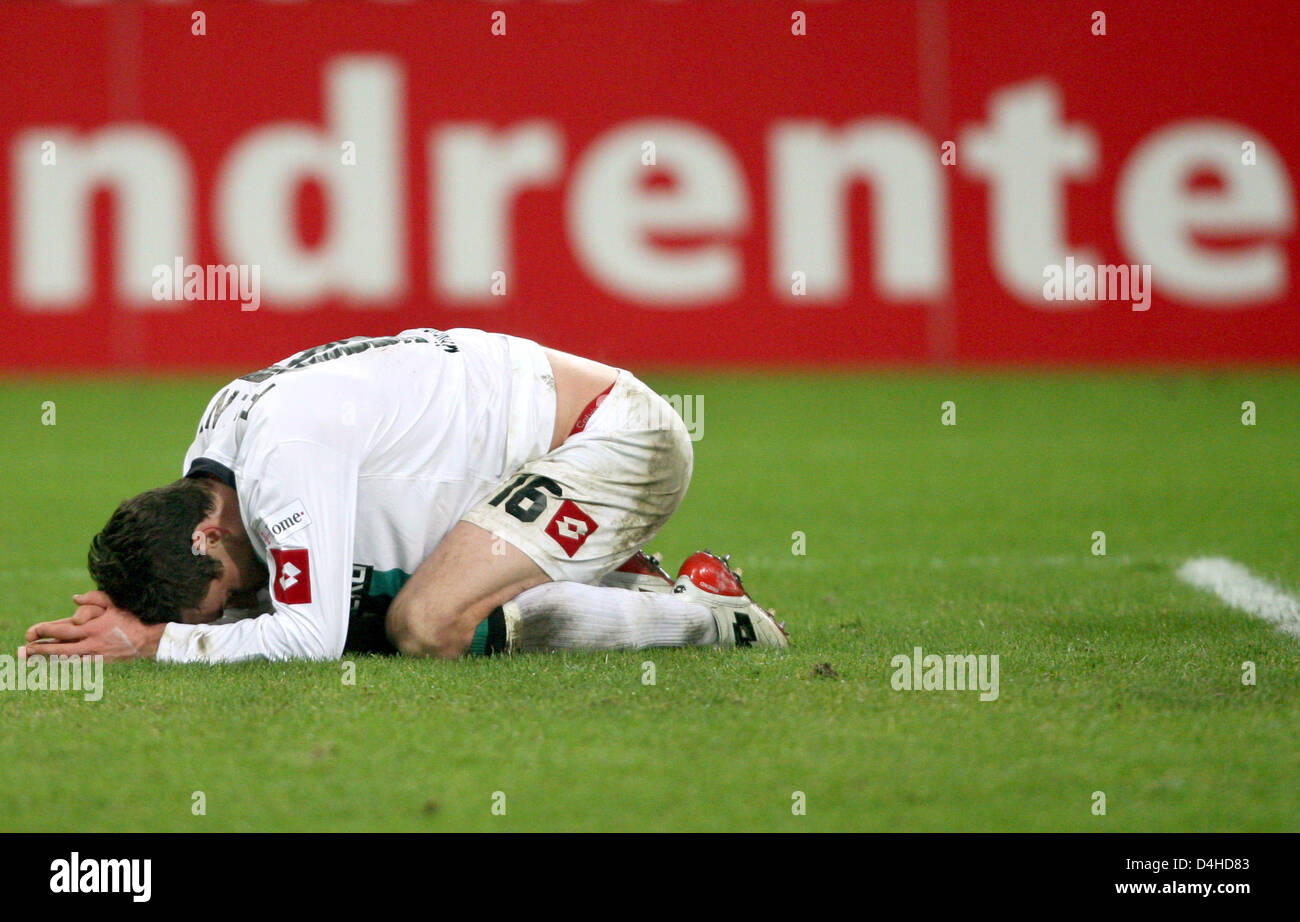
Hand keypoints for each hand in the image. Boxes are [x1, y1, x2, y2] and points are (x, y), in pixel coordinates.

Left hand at [25, 592, 165, 660]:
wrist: (150, 640)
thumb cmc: (133, 618)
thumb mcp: (115, 603)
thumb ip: (94, 598)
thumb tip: (74, 599)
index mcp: (94, 628)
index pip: (63, 630)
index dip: (46, 631)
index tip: (32, 632)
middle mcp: (92, 643)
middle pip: (60, 649)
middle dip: (40, 649)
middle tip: (24, 650)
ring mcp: (96, 655)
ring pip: (66, 659)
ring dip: (48, 659)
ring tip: (32, 659)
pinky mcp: (101, 662)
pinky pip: (78, 664)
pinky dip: (64, 663)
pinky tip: (54, 662)